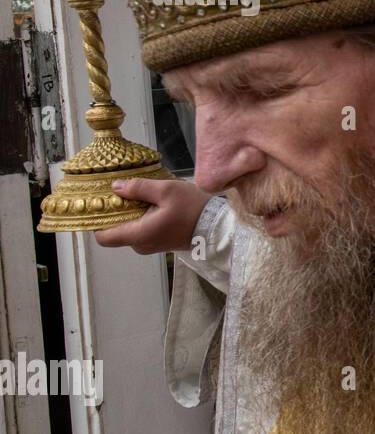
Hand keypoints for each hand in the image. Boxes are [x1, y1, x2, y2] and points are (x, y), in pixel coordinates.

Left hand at [94, 179, 212, 254]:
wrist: (219, 226)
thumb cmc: (193, 208)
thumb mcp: (166, 190)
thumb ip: (138, 188)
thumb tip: (115, 187)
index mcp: (138, 234)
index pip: (103, 237)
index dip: (96, 221)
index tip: (101, 204)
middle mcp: (141, 245)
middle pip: (116, 231)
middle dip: (117, 213)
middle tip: (125, 193)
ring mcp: (152, 246)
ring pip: (130, 230)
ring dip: (132, 214)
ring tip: (144, 196)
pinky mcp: (161, 243)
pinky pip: (143, 231)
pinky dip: (143, 219)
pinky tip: (155, 204)